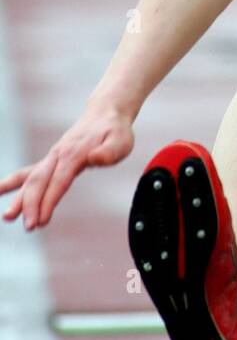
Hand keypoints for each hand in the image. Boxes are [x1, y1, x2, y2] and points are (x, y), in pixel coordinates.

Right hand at [0, 101, 134, 229]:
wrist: (104, 113)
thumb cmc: (115, 130)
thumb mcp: (121, 140)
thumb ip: (109, 152)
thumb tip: (94, 158)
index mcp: (75, 153)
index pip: (58, 181)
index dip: (48, 201)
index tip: (40, 220)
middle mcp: (59, 155)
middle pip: (40, 181)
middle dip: (31, 204)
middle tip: (28, 227)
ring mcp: (53, 157)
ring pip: (31, 177)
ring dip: (19, 197)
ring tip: (7, 216)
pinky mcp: (51, 160)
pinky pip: (30, 171)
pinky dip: (14, 181)